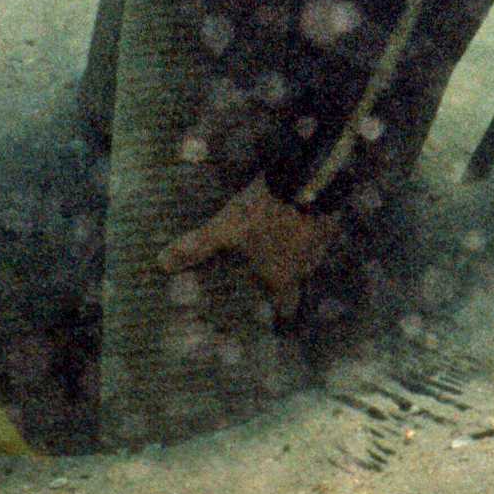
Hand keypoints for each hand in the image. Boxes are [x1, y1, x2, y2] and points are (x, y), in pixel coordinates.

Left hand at [156, 178, 335, 321]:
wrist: (310, 177)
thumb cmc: (266, 212)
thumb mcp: (226, 227)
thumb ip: (198, 245)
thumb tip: (162, 263)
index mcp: (282, 276)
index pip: (287, 306)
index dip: (280, 312)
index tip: (275, 316)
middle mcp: (305, 265)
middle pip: (296, 279)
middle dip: (284, 277)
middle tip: (268, 271)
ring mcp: (321, 242)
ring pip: (307, 255)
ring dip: (294, 251)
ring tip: (277, 242)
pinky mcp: (330, 218)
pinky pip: (316, 231)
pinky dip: (305, 228)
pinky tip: (293, 217)